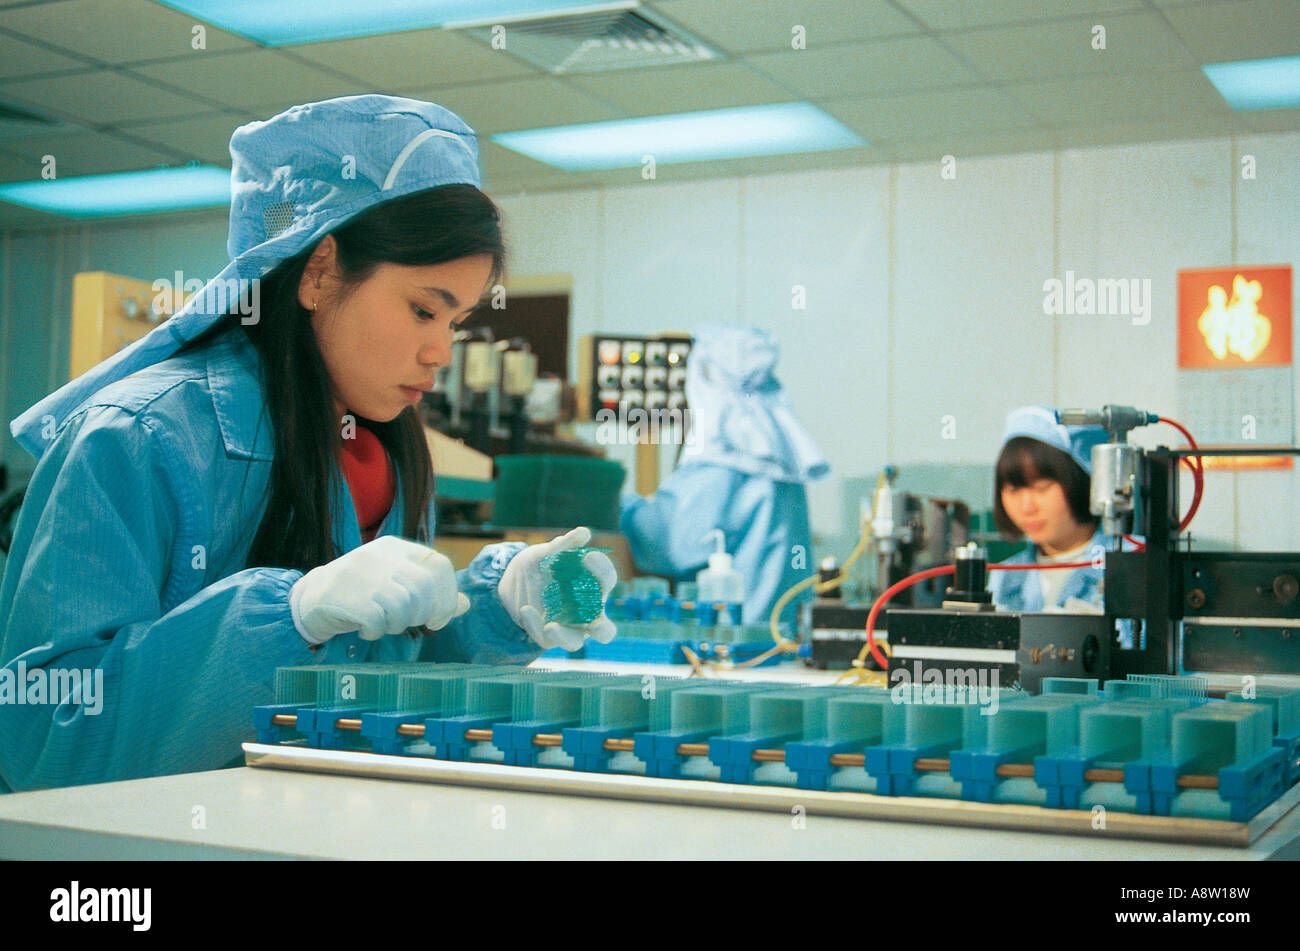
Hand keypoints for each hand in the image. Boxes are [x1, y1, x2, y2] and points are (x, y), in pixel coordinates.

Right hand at [289, 536, 470, 644]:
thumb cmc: (361, 595)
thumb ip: (430, 593)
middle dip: (421, 614)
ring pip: (403, 605)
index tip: (438, 619)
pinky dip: (375, 632)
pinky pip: (377, 620)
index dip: (446, 596)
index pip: (439, 565)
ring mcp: (362, 574)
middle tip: (406, 624)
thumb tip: (465, 605)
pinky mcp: (346, 595)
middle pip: (424, 587)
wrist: (310, 599)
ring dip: (397, 624)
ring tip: (382, 625)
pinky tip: (365, 630)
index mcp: (396, 548)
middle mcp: (381, 556)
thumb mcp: (397, 586)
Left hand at [497, 526, 616, 651]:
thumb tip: (583, 533)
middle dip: (602, 630)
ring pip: (575, 642)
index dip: (602, 570)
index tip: (589, 556)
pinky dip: (535, 625)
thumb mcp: (549, 553)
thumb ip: (565, 545)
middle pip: (605, 630)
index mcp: (594, 588)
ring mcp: (568, 628)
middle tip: (596, 625)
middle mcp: (587, 613)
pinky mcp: (548, 637)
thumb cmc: (544, 565)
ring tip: (550, 626)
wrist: (516, 582)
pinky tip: (526, 609)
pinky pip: (545, 638)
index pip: (606, 581)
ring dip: (563, 636)